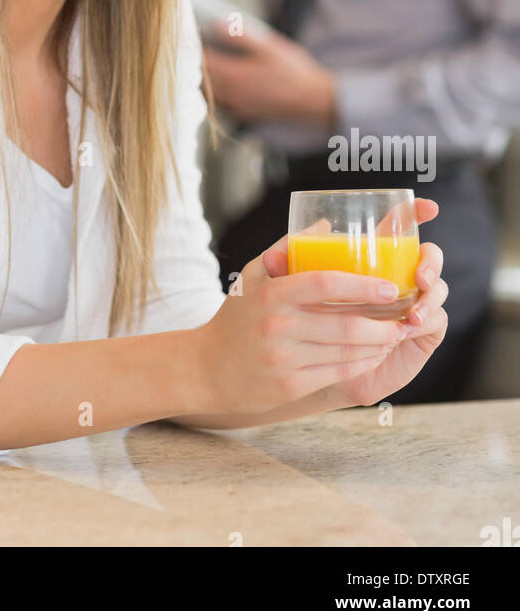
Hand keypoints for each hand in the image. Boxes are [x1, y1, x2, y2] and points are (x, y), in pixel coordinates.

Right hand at [198, 235, 415, 417]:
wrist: (206, 368)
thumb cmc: (237, 317)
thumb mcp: (253, 276)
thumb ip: (288, 248)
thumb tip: (326, 224)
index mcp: (272, 293)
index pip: (324, 283)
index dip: (362, 285)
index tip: (390, 287)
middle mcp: (278, 326)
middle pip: (345, 325)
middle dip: (383, 323)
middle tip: (404, 315)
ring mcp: (284, 359)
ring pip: (346, 353)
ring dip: (378, 344)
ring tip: (395, 334)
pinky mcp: (290, 386)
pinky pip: (337, 373)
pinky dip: (363, 364)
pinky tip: (375, 355)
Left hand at [202, 23, 335, 125]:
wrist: (314, 101)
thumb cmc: (295, 72)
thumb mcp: (270, 47)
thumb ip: (242, 36)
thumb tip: (218, 24)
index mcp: (232, 75)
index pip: (200, 60)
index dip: (193, 47)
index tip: (192, 36)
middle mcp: (230, 94)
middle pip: (199, 79)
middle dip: (195, 63)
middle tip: (196, 47)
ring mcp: (235, 107)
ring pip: (207, 93)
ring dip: (203, 79)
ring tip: (207, 64)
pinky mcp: (243, 115)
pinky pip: (219, 104)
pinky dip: (215, 92)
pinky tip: (223, 83)